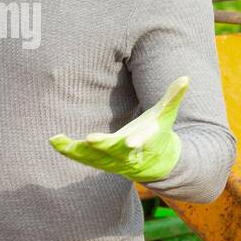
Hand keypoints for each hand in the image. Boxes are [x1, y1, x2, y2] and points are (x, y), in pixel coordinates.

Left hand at [49, 75, 188, 183]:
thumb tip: (186, 77)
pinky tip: (54, 140)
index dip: (137, 141)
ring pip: (92, 158)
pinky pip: (81, 157)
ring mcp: (110, 159)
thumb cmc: (158, 132)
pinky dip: (67, 149)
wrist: (153, 163)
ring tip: (58, 140)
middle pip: (113, 152)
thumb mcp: (166, 115)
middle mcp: (125, 154)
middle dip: (103, 147)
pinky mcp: (98, 160)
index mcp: (143, 142)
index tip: (131, 142)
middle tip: (91, 141)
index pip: (141, 142)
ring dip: (76, 150)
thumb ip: (174, 97)